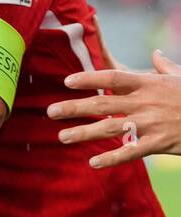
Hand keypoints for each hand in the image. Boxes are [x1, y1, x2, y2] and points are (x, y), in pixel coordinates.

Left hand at [50, 50, 180, 166]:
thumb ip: (165, 67)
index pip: (112, 76)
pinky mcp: (160, 143)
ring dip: (84, 133)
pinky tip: (93, 162)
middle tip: (50, 112)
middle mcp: (145, 102)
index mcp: (148, 83)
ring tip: (62, 137)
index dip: (88, 78)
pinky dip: (112, 157)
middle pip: (103, 102)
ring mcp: (152, 123)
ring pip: (111, 128)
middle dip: (74, 107)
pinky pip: (131, 152)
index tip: (66, 82)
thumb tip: (156, 54)